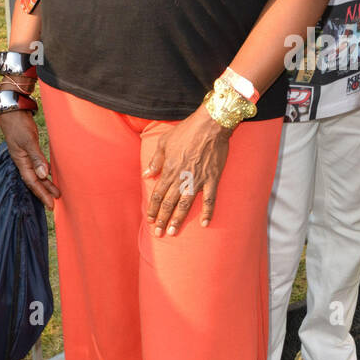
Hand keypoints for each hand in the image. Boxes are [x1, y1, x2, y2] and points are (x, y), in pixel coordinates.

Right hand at [0, 110, 60, 208]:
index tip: (51, 204)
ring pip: (37, 174)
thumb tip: (43, 175)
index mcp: (21, 161)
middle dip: (44, 192)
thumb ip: (36, 158)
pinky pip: (38, 166)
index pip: (32, 182)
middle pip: (34, 181)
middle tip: (54, 204)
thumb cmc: (19, 125)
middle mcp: (23, 161)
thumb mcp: (28, 141)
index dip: (41, 194)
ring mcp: (26, 156)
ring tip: (56, 193)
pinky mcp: (30, 150)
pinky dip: (45, 172)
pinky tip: (51, 175)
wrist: (12, 111)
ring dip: (46, 184)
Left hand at [143, 106, 230, 233]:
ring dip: (178, 219)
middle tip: (159, 233)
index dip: (153, 208)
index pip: (157, 194)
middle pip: (169, 203)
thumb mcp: (165, 142)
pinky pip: (210, 199)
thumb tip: (146, 174)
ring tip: (173, 232)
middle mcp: (181, 178)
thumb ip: (155, 160)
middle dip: (162, 219)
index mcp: (169, 170)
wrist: (210, 126)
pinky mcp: (212, 179)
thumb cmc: (186, 131)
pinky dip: (208, 212)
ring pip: (185, 204)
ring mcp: (197, 180)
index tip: (150, 219)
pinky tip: (205, 224)